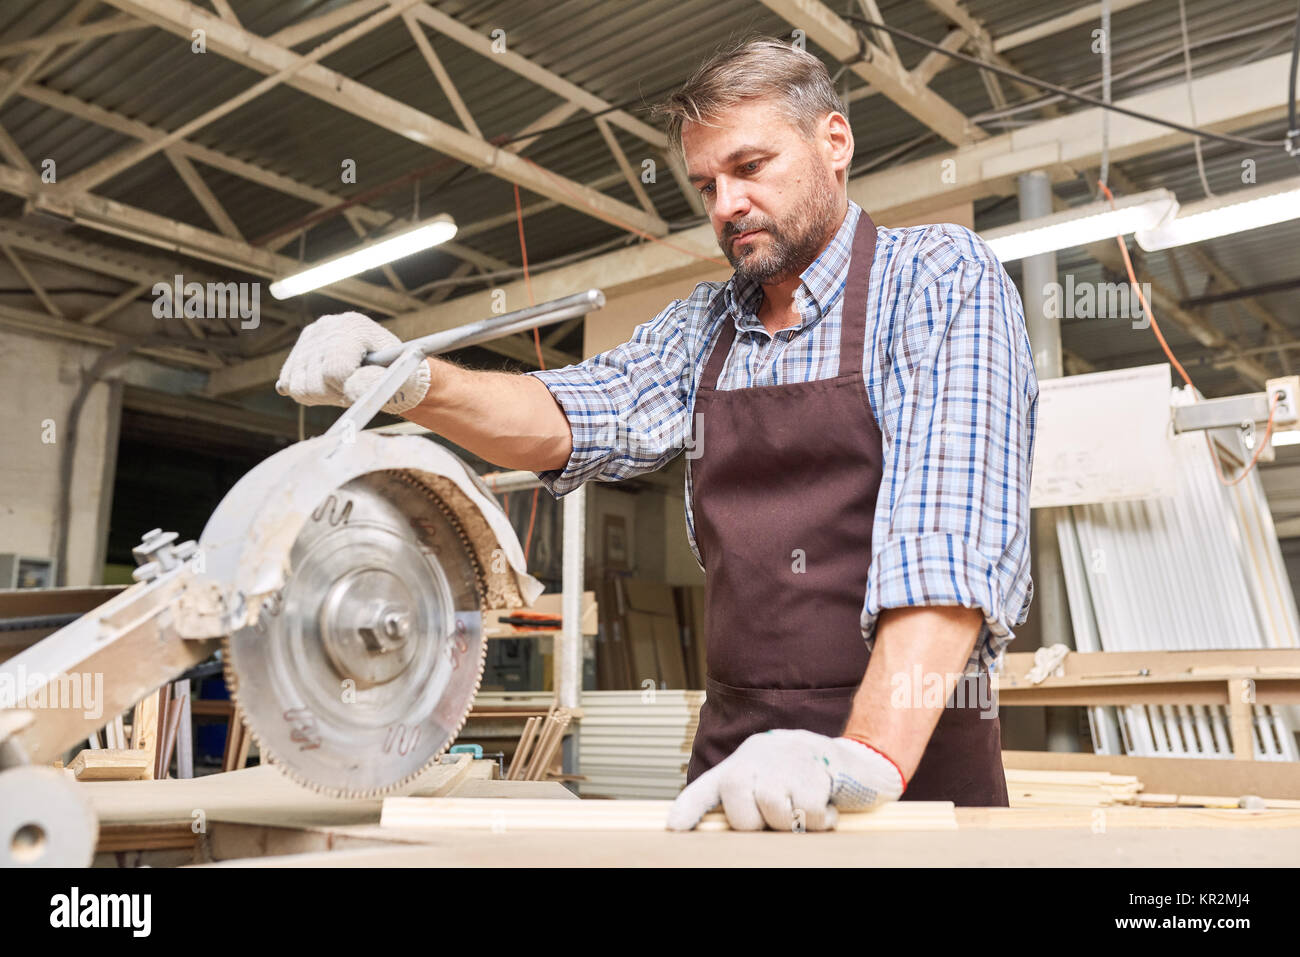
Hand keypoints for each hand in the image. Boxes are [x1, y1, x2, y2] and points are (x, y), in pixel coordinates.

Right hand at [276, 311, 430, 414]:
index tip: (357, 392)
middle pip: (313, 382)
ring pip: (298, 385)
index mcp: (354, 327)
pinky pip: (288, 381)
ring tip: (341, 387)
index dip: (346, 390)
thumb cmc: (394, 370)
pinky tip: (325, 385)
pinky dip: (305, 390)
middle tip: (350, 391)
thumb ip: (377, 383)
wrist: (383, 359)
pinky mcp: (299, 347)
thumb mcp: (396, 375)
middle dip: (333, 395)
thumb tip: (352, 388)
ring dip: (320, 395)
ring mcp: (310, 335)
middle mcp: (327, 326)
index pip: (335, 370)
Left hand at [666, 730, 905, 831]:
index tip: (675, 828)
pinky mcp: (814, 765)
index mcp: (743, 765)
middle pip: (739, 804)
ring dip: (795, 820)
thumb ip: (751, 805)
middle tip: (783, 818)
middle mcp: (757, 756)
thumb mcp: (774, 786)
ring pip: (774, 808)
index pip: (707, 788)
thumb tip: (727, 836)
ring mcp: (785, 758)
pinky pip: (807, 810)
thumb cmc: (809, 781)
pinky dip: (820, 819)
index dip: (689, 809)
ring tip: (808, 808)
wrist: (858, 761)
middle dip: (759, 822)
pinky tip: (826, 804)